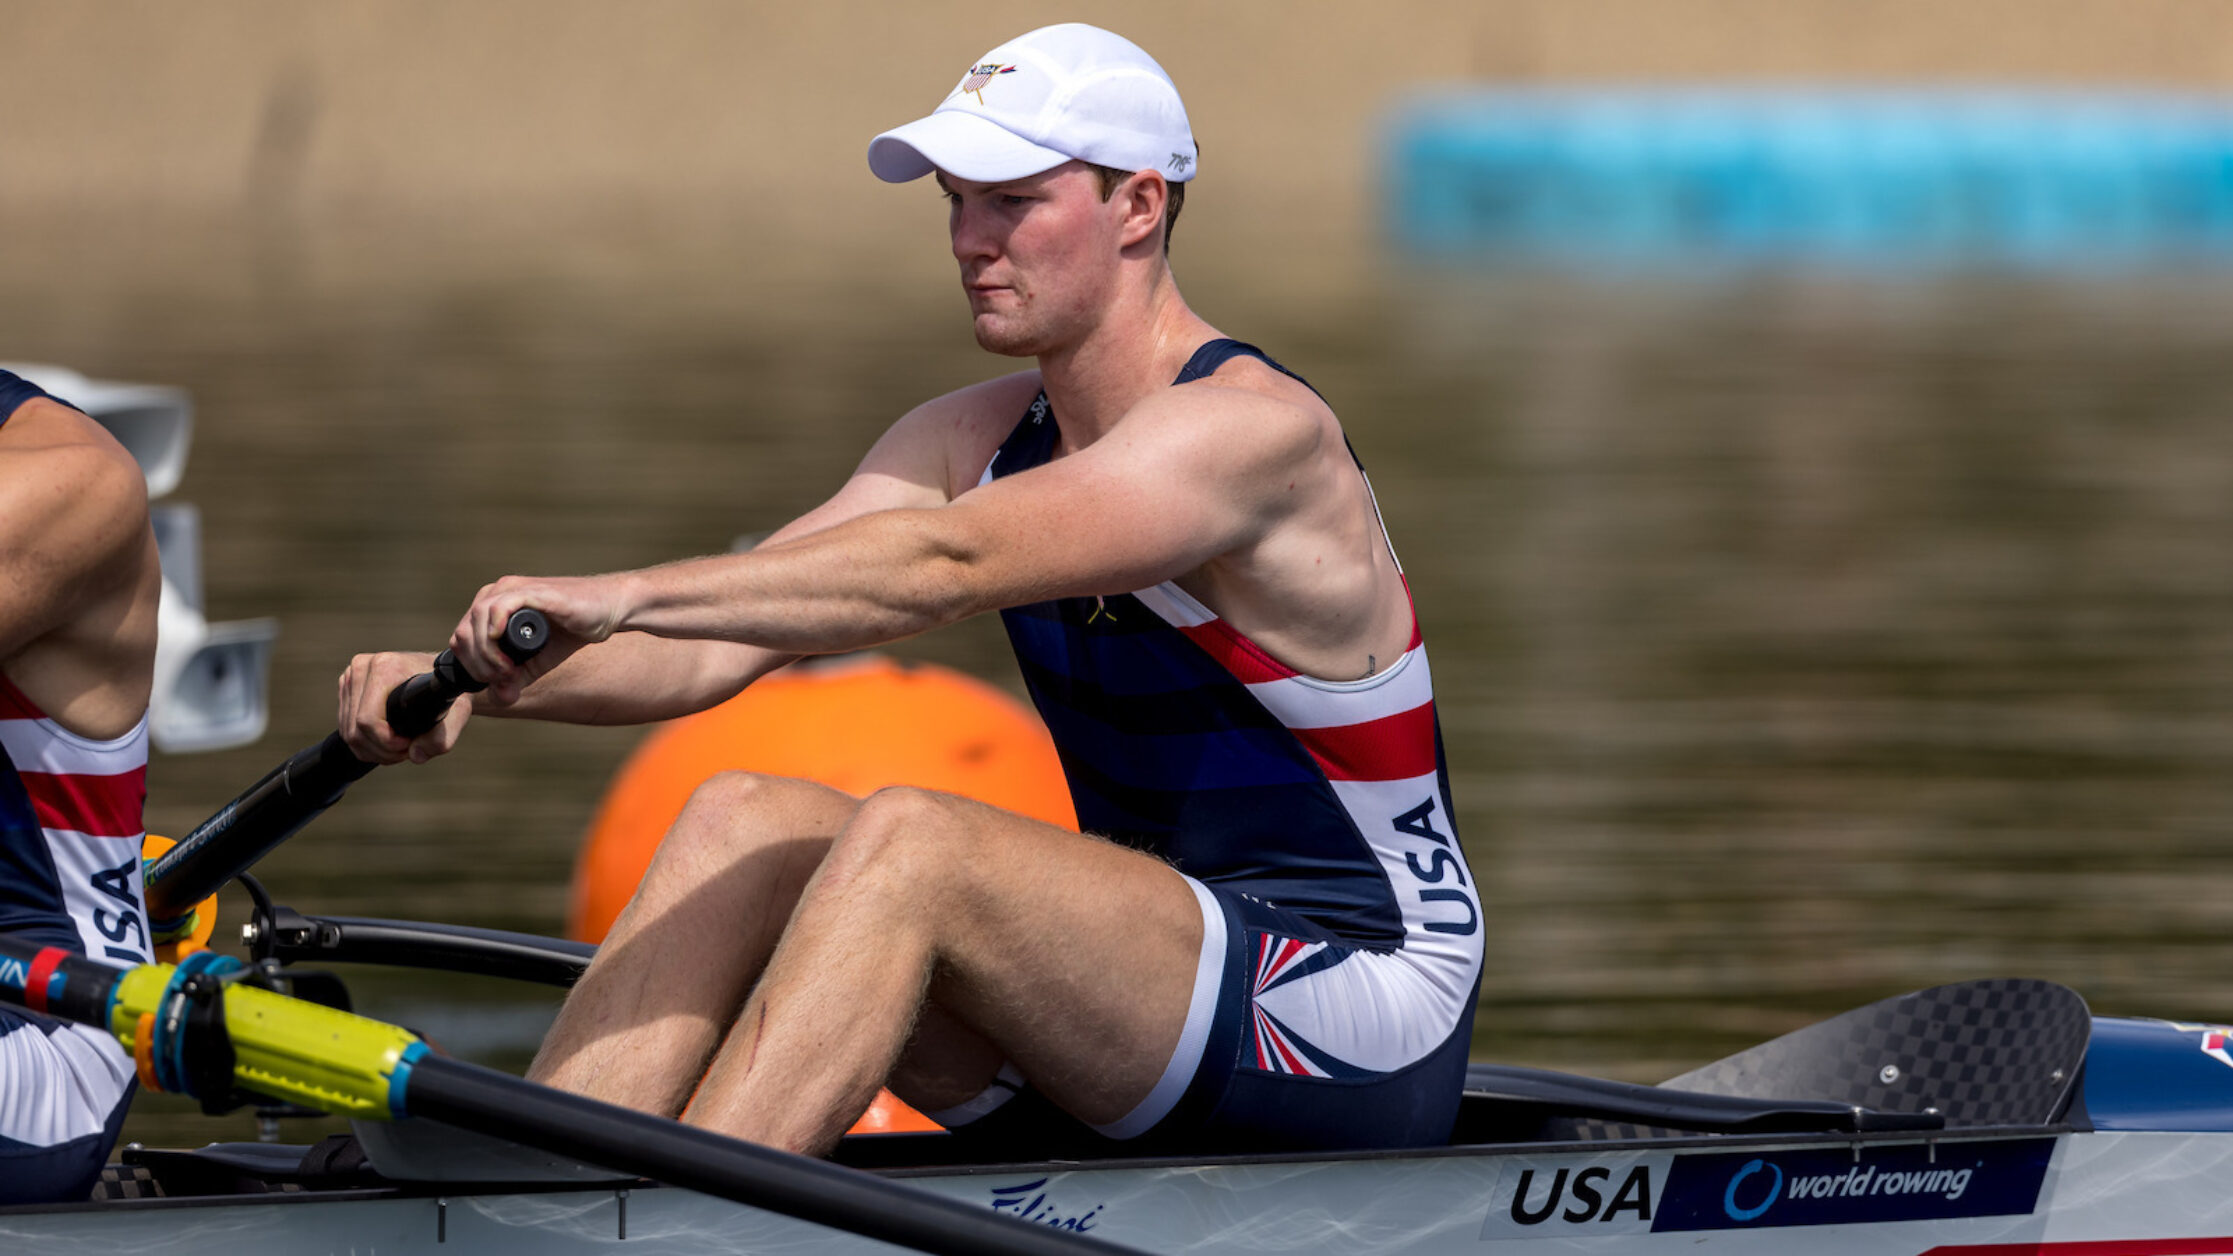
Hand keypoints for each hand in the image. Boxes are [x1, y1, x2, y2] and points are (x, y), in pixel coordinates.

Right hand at [337, 650, 469, 763]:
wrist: (444, 676)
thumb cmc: (450, 691)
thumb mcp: (458, 713)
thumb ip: (441, 738)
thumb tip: (415, 755)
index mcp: (384, 667)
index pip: (366, 720)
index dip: (386, 743)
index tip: (408, 746)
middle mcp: (361, 668)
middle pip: (354, 731)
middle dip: (381, 751)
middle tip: (408, 751)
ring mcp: (350, 678)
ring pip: (347, 733)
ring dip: (373, 750)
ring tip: (401, 748)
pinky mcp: (347, 689)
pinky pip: (346, 728)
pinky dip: (365, 744)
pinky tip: (388, 742)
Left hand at [452, 574, 623, 704]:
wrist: (608, 610)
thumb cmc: (572, 631)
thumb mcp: (537, 662)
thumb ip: (515, 678)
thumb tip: (500, 698)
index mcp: (493, 605)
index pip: (462, 636)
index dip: (471, 665)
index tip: (494, 681)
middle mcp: (498, 592)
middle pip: (463, 631)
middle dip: (476, 664)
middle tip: (501, 679)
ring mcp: (514, 589)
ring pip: (476, 618)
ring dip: (485, 652)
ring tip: (506, 670)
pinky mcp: (533, 591)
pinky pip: (499, 607)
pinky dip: (495, 632)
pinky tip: (506, 650)